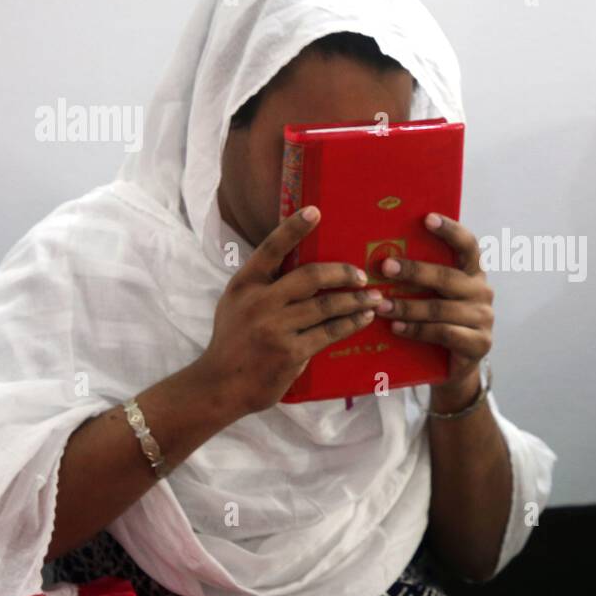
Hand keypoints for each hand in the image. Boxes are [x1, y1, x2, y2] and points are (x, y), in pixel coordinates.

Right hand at [195, 206, 380, 417]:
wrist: (221, 385)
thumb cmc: (233, 341)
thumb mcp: (236, 303)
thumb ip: (262, 284)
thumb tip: (298, 263)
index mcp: (245, 284)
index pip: (271, 248)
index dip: (294, 227)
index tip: (315, 211)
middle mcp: (259, 302)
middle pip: (310, 276)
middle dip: (342, 272)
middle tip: (362, 274)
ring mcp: (275, 328)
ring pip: (326, 306)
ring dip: (355, 300)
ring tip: (374, 297)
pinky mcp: (291, 352)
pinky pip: (330, 332)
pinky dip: (351, 323)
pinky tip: (364, 318)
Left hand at [375, 213, 492, 411]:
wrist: (454, 365)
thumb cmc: (436, 322)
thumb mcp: (432, 296)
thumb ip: (420, 277)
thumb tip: (380, 254)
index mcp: (473, 272)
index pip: (467, 245)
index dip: (450, 231)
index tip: (427, 218)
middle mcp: (482, 291)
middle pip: (447, 277)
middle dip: (414, 271)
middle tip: (385, 266)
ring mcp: (483, 318)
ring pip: (441, 308)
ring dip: (407, 306)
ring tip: (380, 306)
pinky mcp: (479, 343)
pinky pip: (444, 333)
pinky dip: (417, 330)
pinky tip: (396, 328)